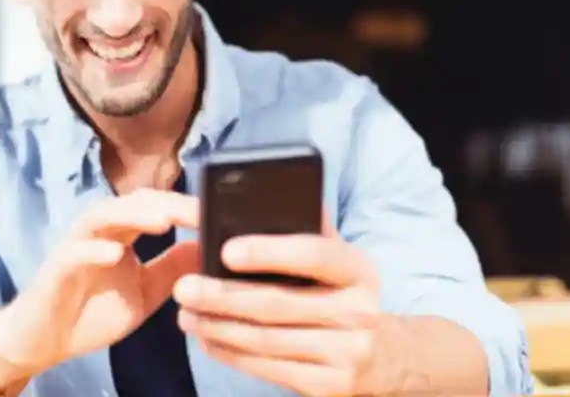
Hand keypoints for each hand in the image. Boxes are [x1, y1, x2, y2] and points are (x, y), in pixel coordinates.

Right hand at [0, 189, 199, 377]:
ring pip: (101, 216)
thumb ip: (172, 269)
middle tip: (197, 211)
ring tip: (163, 220)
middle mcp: (99, 233)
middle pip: (131, 203)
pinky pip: (72, 253)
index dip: (183, 207)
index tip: (214, 212)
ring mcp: (75, 247)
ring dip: (131, 215)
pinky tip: (116, 254)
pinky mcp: (55, 270)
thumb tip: (206, 246)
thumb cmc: (92, 312)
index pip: (154, 208)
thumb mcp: (145, 292)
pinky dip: (93, 250)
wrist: (44, 341)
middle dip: (165, 204)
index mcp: (121, 234)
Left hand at [173, 224, 401, 395]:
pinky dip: (231, 355)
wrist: (384, 358)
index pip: (315, 254)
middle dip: (224, 295)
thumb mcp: (341, 260)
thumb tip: (259, 191)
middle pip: (279, 303)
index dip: (270, 252)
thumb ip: (309, 228)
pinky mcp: (327, 386)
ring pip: (266, 340)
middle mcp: (357, 312)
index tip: (225, 249)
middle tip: (185, 287)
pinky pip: (268, 369)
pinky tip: (208, 340)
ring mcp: (345, 352)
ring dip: (218, 327)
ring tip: (186, 314)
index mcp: (359, 270)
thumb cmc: (344, 295)